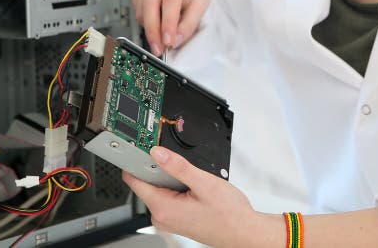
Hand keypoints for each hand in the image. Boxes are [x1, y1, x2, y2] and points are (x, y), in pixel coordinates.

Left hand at [123, 147, 280, 247]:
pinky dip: (177, 187)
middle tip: (177, 159)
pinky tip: (194, 187)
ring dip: (171, 178)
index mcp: (163, 208)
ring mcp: (168, 219)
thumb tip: (157, 153)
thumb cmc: (229, 214)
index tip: (140, 144)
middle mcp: (161, 217)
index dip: (135, 159)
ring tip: (192, 178)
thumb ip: (178, 166)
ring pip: (159, 188)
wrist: (243, 232)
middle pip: (146, 182)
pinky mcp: (176, 218)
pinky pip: (168, 197)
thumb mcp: (204, 182)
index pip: (134, 179)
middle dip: (159, 167)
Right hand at [130, 0, 211, 55]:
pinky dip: (144, 19)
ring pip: (141, 9)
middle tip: (159, 48)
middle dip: (154, 31)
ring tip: (162, 34)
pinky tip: (156, 19)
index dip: (168, 24)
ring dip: (149, 27)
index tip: (168, 41)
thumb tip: (175, 40)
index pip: (170, 1)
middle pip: (151, 4)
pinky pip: (135, 8)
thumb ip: (189, 24)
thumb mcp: (201, 5)